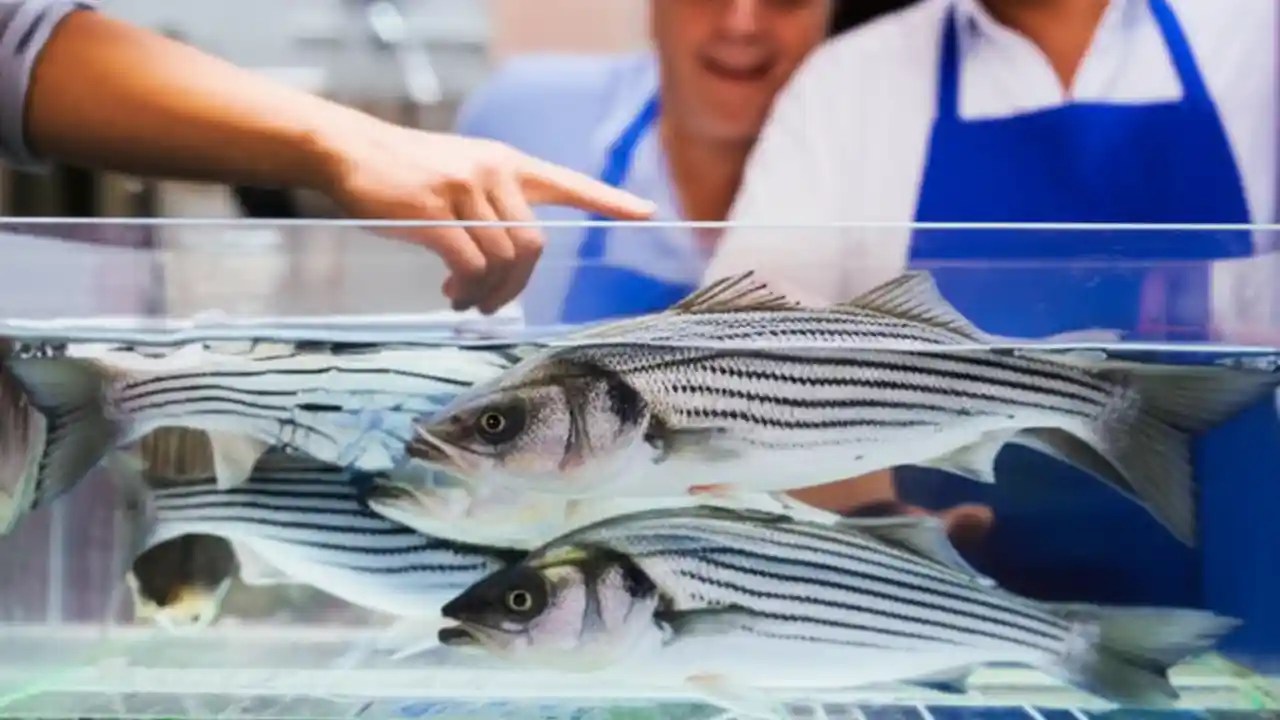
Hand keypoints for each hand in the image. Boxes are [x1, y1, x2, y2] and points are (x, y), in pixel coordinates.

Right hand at [320, 119, 656, 313]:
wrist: (350, 151)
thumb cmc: (406, 172)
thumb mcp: (460, 172)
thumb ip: (492, 205)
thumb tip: (507, 265)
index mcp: (506, 162)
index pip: (569, 182)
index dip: (608, 201)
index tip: (646, 213)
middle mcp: (493, 171)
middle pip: (532, 246)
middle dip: (516, 286)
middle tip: (492, 305)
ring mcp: (464, 191)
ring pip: (503, 261)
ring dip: (488, 294)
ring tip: (466, 301)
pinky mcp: (434, 213)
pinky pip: (470, 266)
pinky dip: (467, 290)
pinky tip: (453, 295)